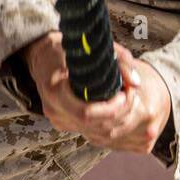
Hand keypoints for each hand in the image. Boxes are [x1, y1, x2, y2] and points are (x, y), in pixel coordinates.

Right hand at [21, 32, 172, 155]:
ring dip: (117, 122)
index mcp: (55, 90)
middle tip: (131, 97)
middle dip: (120, 114)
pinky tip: (116, 110)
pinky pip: (89, 131)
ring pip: (94, 133)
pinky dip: (107, 124)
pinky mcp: (62, 123)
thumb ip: (119, 61)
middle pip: (94, 126)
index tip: (125, 93)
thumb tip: (136, 83)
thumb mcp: (95, 46)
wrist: (42, 55)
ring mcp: (57, 119)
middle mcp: (54, 109)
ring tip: (126, 102)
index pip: (86, 113)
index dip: (111, 108)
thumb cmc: (69, 48)